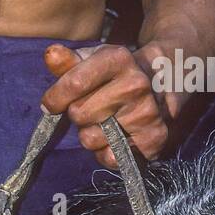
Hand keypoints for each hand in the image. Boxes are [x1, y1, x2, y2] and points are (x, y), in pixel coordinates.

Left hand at [41, 42, 168, 167]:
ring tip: (104, 121)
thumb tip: (51, 56)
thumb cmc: (117, 73)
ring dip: (90, 134)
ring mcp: (147, 113)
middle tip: (90, 108)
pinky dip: (105, 153)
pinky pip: (109, 158)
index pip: (74, 83)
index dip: (55, 98)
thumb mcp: (94, 60)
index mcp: (118, 59)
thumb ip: (69, 61)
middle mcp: (136, 85)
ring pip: (90, 139)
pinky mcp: (154, 139)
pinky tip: (114, 137)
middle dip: (77, 113)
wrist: (164, 83)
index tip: (50, 104)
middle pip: (79, 113)